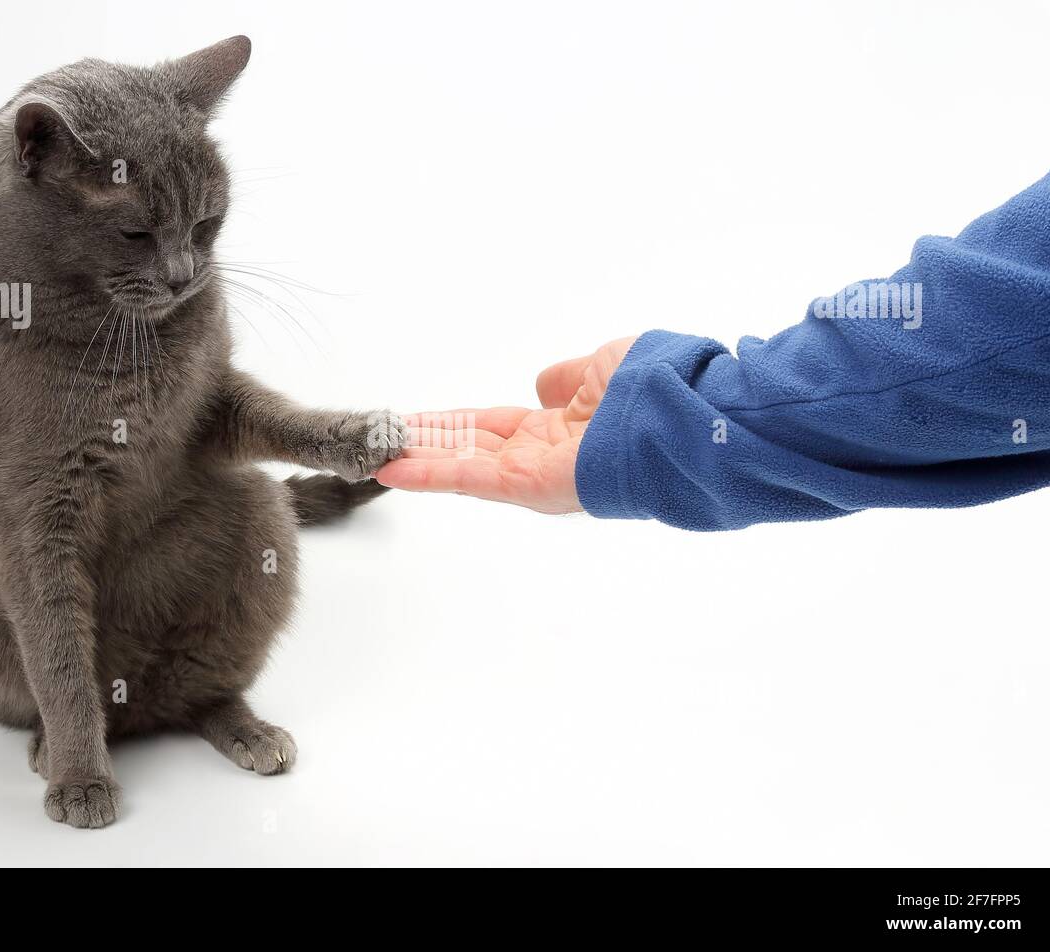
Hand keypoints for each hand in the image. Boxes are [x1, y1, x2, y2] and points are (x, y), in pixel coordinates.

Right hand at [376, 336, 636, 512]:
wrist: (679, 418)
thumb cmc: (651, 392)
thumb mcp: (600, 368)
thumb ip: (566, 379)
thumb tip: (545, 384)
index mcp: (554, 432)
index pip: (485, 427)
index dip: (446, 423)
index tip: (409, 420)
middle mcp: (538, 456)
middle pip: (462, 449)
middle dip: (418, 443)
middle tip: (375, 436)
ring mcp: (531, 473)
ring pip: (456, 464)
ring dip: (412, 458)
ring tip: (369, 450)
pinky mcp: (526, 485)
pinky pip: (467, 477)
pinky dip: (426, 473)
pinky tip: (390, 467)